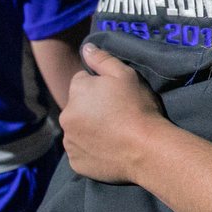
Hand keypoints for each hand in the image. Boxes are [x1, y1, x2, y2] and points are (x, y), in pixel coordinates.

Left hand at [61, 44, 167, 183]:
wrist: (146, 148)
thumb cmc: (138, 107)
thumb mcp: (126, 75)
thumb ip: (103, 60)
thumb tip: (86, 48)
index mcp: (77, 92)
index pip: (81, 81)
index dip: (99, 86)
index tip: (115, 95)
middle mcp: (66, 116)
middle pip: (77, 107)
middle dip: (91, 108)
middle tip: (116, 114)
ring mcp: (69, 142)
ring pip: (78, 129)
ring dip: (89, 128)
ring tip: (114, 133)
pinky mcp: (75, 162)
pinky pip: (80, 151)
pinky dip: (91, 149)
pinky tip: (109, 148)